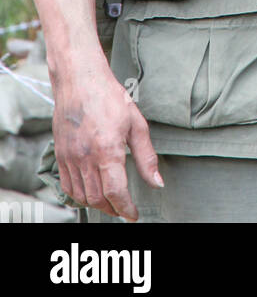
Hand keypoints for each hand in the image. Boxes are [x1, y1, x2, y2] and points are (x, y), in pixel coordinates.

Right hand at [52, 66, 162, 221]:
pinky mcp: (60, 155)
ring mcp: (70, 158)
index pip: (116, 193)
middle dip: (113, 209)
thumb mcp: (136, 124)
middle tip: (124, 209)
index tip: (134, 214)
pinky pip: (67, 186)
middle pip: (98, 199)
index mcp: (107, 150)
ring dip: (97, 204)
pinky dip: (79, 195)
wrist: (80, 81)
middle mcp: (86, 158)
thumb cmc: (110, 98)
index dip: (126, 208)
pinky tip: (91, 192)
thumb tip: (157, 183)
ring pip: (82, 196)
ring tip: (110, 202)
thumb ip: (146, 157)